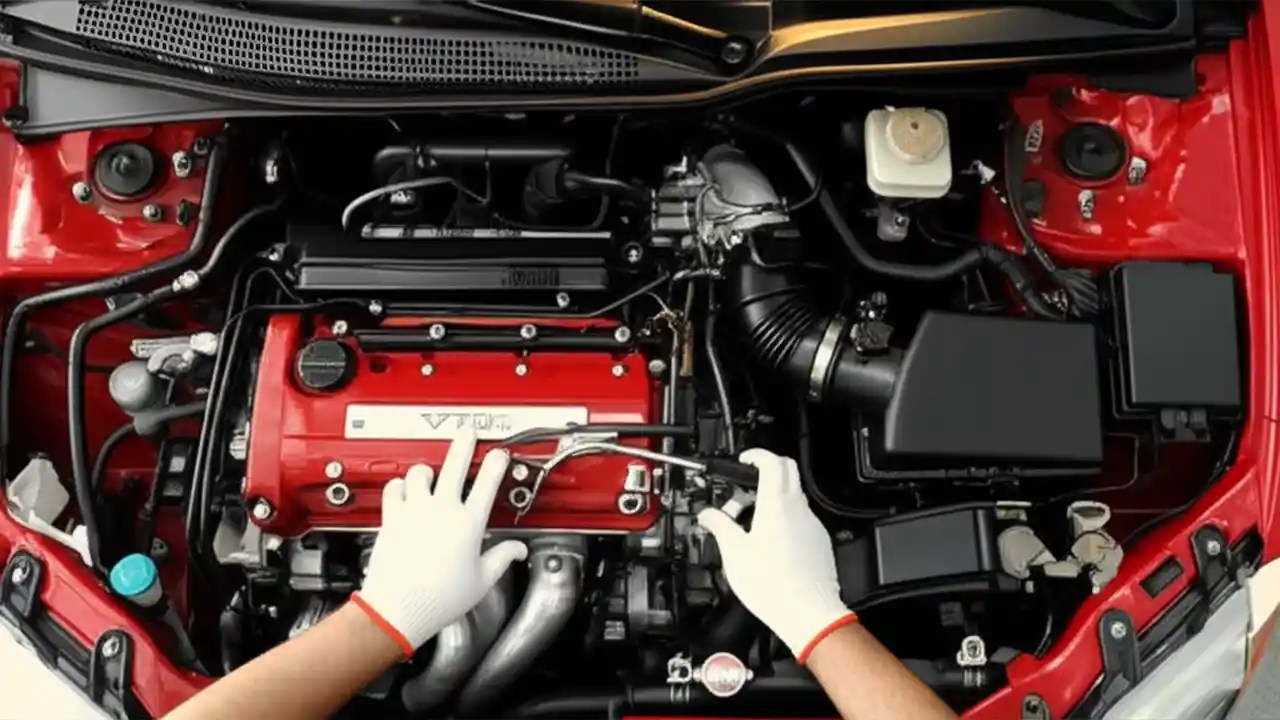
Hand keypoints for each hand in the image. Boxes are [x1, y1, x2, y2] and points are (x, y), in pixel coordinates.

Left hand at [351, 431, 527, 656]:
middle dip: (464, 444)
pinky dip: (399, 485)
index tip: (500, 455)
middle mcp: (441, 511)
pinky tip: (403, 489)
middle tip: (468, 432)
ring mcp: (414, 511)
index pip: (487, 483)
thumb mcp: (482, 581)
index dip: (496, 464)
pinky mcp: (391, 517)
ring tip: (431, 472)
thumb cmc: (439, 599)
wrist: (398, 608)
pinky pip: (394, 488)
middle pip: (454, 465)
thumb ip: (502, 558)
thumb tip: (517, 550)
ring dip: (427, 471)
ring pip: (420, 472)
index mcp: (468, 524)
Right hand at [697, 448, 855, 662]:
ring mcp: (812, 524)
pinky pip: (801, 517)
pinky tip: (769, 540)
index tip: (746, 461)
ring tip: (749, 523)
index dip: (757, 456)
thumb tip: (708, 515)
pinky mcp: (818, 540)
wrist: (808, 613)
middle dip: (766, 471)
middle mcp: (798, 509)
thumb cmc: (774, 586)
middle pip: (788, 471)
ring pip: (793, 495)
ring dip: (772, 498)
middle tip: (745, 488)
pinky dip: (784, 517)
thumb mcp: (735, 553)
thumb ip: (720, 526)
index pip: (772, 462)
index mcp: (776, 506)